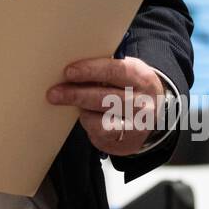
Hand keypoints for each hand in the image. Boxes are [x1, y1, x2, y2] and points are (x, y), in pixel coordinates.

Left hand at [47, 56, 164, 156]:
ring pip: (100, 119)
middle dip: (76, 94)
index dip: (90, 70)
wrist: (154, 118)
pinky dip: (89, 124)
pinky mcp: (126, 141)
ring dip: (82, 111)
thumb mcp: (127, 73)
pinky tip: (87, 117)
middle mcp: (142, 102)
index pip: (115, 71)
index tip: (68, 72)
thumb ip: (107, 68)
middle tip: (54, 93)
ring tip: (71, 103)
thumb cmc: (131, 89)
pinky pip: (100, 133)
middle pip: (105, 98)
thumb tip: (72, 67)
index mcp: (140, 77)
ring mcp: (136, 124)